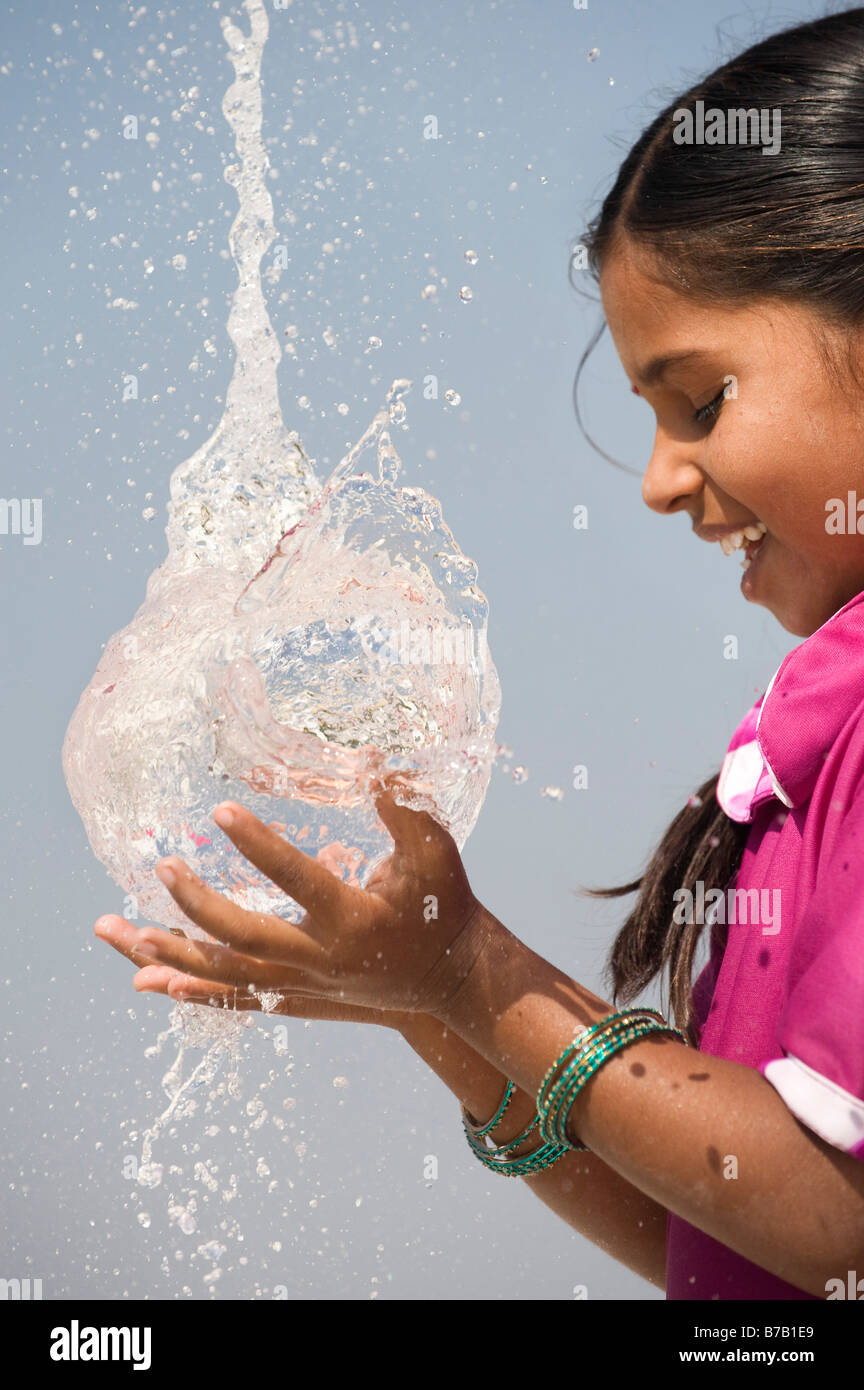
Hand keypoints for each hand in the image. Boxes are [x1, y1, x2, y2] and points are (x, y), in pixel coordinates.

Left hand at [94, 780, 494, 1015]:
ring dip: (171, 954)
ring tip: (121, 930)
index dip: (259, 846)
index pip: (298, 880)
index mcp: (354, 919)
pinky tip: (147, 981)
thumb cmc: (443, 903)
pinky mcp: (296, 997)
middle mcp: (322, 960)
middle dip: (199, 904)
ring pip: (226, 975)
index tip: (221, 808)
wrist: (450, 976)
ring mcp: (305, 985)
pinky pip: (234, 997)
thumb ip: (403, 805)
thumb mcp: (434, 850)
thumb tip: (372, 756)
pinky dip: (191, 990)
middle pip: (246, 938)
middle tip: (164, 865)